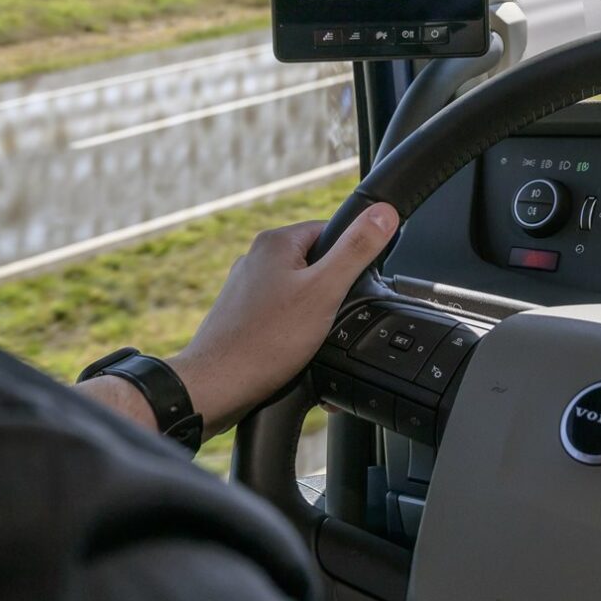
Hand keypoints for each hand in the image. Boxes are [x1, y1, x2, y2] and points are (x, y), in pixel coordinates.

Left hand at [124, 204, 397, 436]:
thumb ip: (357, 250)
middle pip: (316, 265)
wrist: (216, 386)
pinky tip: (293, 352)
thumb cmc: (265, 341)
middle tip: (333, 319)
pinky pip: (281, 316)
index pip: (331, 232)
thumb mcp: (325, 291)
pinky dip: (293, 332)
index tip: (353, 287)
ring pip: (299, 293)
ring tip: (311, 339)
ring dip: (313, 316)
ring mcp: (246, 288)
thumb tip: (383, 213)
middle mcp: (256, 259)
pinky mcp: (242, 315)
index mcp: (276, 241)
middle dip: (332, 292)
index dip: (351, 258)